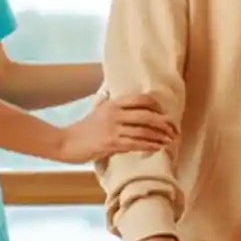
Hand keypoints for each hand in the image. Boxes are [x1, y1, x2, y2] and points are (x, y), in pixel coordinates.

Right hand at [55, 94, 177, 163]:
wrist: (66, 143)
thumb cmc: (83, 128)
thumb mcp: (96, 110)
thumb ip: (106, 102)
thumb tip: (108, 91)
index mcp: (113, 104)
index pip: (140, 99)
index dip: (156, 106)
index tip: (165, 113)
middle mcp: (115, 114)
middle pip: (147, 115)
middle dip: (164, 123)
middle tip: (174, 130)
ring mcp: (113, 129)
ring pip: (144, 131)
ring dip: (160, 137)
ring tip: (170, 141)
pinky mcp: (111, 144)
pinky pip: (136, 144)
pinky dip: (149, 145)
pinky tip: (157, 148)